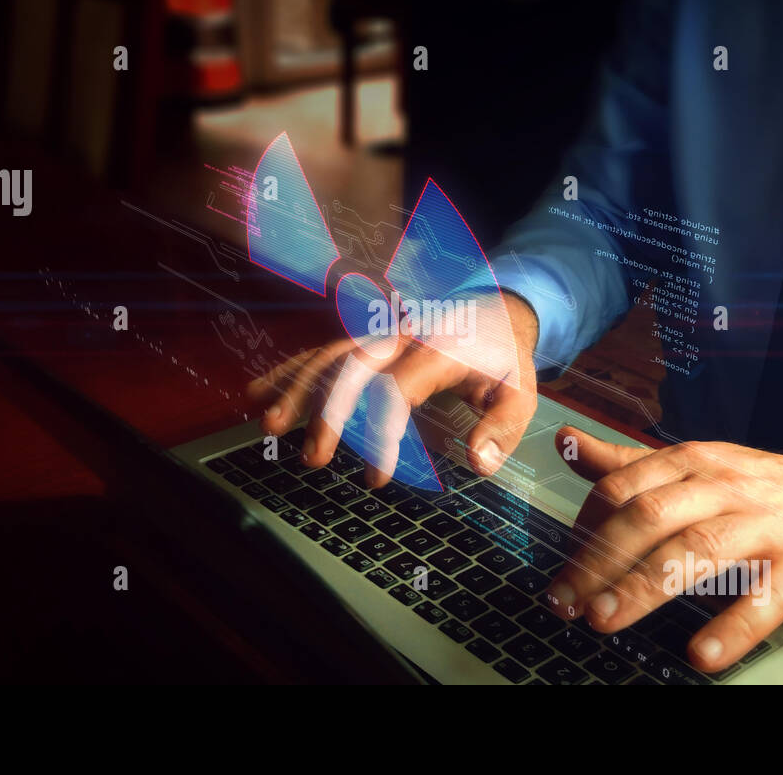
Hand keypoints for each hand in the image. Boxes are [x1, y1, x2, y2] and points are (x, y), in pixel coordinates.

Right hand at [246, 292, 539, 485]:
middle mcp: (403, 335)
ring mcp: (381, 334)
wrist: (497, 307)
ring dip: (297, 390)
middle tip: (312, 457)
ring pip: (331, 356)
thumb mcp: (522, 392)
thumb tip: (477, 463)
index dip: (382, 433)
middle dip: (327, 412)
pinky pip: (325, 352)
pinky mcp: (368, 339)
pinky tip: (260, 393)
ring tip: (269, 426)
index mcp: (440, 347)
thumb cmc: (504, 356)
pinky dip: (291, 372)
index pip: (398, 388)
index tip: (377, 476)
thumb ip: (501, 429)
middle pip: (354, 367)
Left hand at [545, 427, 782, 671]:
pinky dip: (731, 626)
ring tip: (605, 620)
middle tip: (566, 601)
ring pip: (697, 552)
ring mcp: (765, 524)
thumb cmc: (759, 491)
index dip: (584, 527)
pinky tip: (699, 652)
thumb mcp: (695, 467)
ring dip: (644, 587)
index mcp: (692, 461)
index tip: (561, 567)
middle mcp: (725, 487)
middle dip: (601, 560)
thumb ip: (628, 463)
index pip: (624, 486)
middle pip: (651, 516)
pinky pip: (764, 597)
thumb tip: (566, 442)